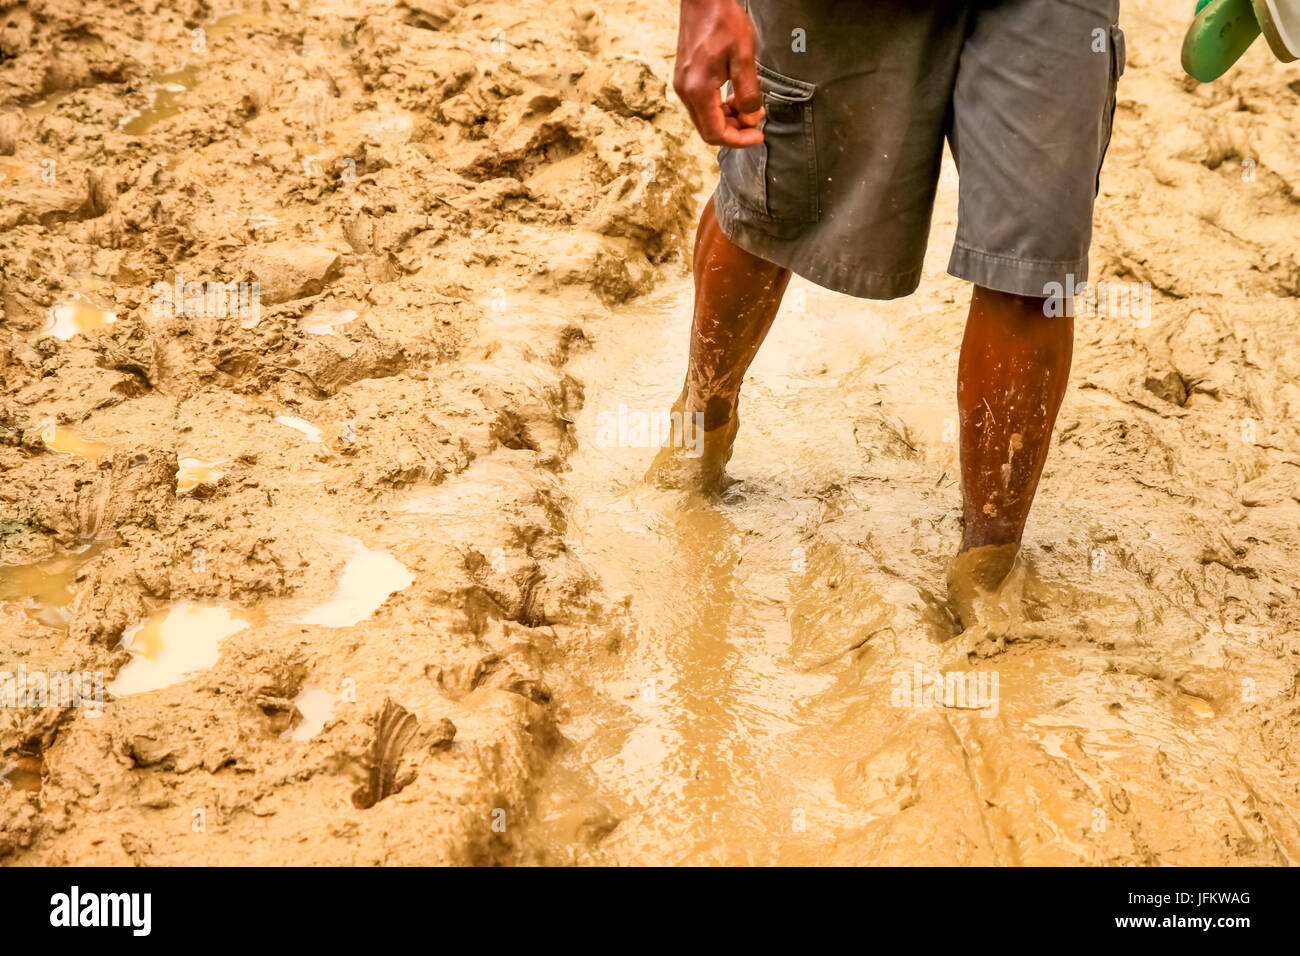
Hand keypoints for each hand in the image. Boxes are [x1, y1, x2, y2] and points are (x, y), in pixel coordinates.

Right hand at [674, 0, 764, 147]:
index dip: (738, 140)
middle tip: (756, 122)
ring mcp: (683, 85)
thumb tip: (751, 118)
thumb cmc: (722, 21)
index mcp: (698, 90)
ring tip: (749, 107)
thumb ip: (748, 92)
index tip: (758, 135)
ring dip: (728, 120)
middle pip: (708, 130)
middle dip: (734, 132)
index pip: (715, 133)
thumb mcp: (744, 57)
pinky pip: (702, 105)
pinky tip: (734, 96)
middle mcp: (685, 92)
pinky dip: (719, 108)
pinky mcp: (685, 78)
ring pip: (705, 119)